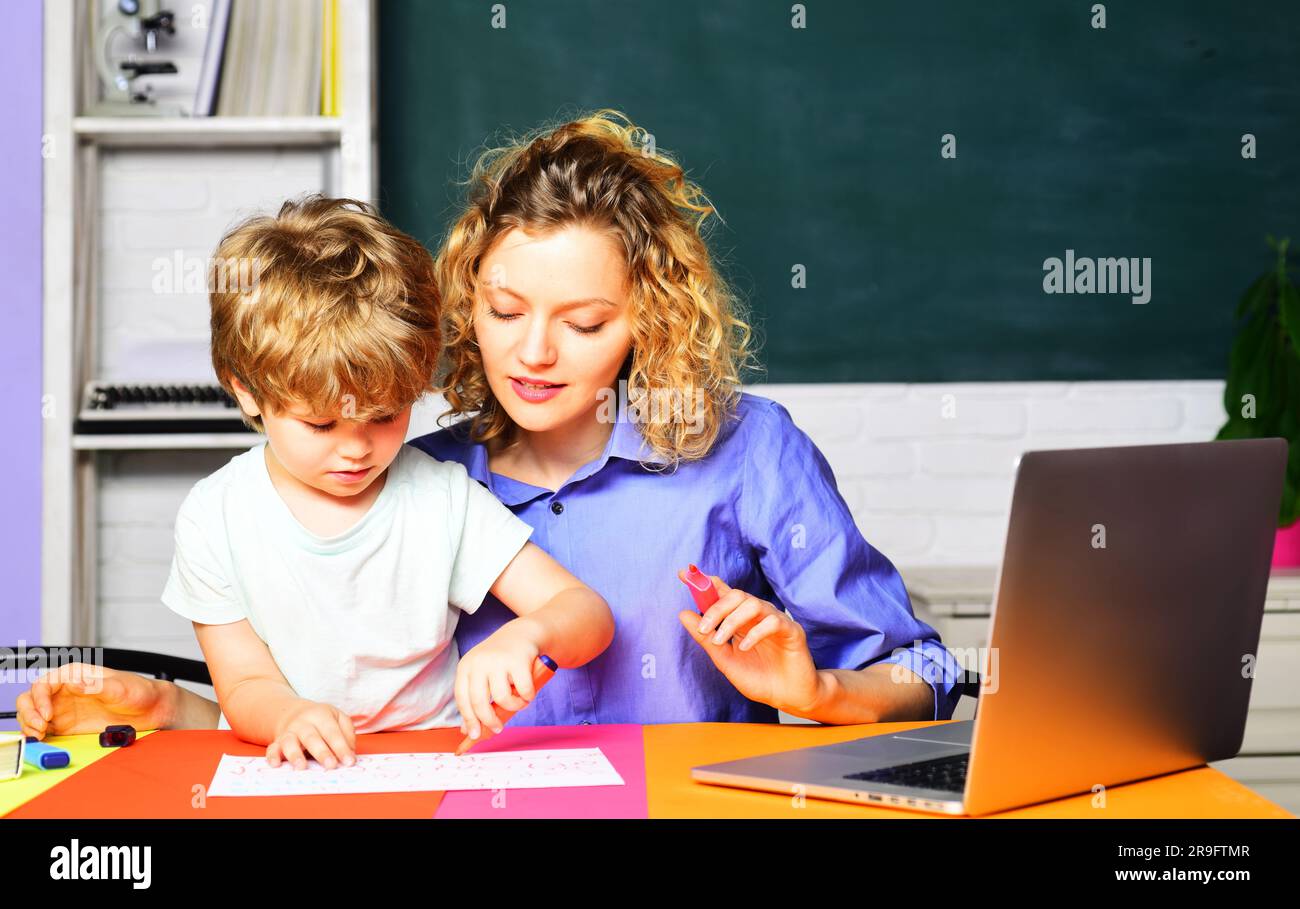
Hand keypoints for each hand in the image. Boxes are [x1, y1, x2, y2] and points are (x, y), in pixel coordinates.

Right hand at [16, 663, 172, 738]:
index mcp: (75, 675)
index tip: (47, 714)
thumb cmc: (138, 692)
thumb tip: (74, 683)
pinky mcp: (67, 725)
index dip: (39, 699)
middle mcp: (65, 691)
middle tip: (40, 728)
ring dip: (29, 724)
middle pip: (31, 699)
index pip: (44, 684)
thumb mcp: (119, 688)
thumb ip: (96, 686)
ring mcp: (64, 709)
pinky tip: (42, 740)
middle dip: (29, 712)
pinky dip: (37, 735)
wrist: (151, 709)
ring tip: (39, 736)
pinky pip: (43, 729)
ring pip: (33, 714)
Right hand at [267, 700, 356, 770]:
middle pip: (312, 737)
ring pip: (290, 742)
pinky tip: (276, 764)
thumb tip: (350, 752)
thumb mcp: (337, 717)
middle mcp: (303, 723)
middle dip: (322, 752)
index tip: (349, 761)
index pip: (332, 732)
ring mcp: (289, 732)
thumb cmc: (320, 719)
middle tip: (331, 765)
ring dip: (295, 755)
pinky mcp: (277, 742)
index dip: (342, 747)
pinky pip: (272, 748)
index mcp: (320, 715)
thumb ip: (347, 732)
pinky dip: (272, 756)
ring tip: (302, 767)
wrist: (292, 712)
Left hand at [455, 621, 544, 743]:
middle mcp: (479, 662)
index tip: (474, 734)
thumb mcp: (482, 675)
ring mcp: (498, 660)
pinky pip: (523, 690)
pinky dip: (527, 697)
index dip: (468, 720)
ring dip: (514, 707)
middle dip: (489, 721)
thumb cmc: (500, 660)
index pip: (462, 699)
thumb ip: (474, 699)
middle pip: (479, 702)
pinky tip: (528, 694)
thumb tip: (468, 730)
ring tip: (519, 703)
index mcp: (466, 667)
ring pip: (502, 698)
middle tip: (498, 729)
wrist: (522, 633)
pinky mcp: (518, 660)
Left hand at [677, 572, 823, 714]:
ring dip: (731, 620)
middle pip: (736, 595)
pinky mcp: (792, 631)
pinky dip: (755, 633)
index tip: (683, 573)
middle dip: (716, 608)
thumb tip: (683, 614)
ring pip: (753, 604)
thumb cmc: (758, 677)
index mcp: (740, 619)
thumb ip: (705, 638)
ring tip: (720, 640)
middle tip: (704, 628)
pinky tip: (744, 647)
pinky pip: (772, 621)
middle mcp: (757, 615)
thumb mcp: (725, 660)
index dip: (704, 582)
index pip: (722, 593)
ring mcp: (775, 620)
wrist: (787, 697)